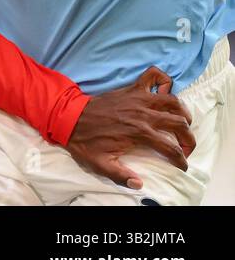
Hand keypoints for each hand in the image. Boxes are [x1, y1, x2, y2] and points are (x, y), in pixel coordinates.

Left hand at [65, 67, 195, 189]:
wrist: (69, 118)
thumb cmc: (85, 141)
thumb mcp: (100, 164)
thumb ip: (121, 176)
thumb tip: (139, 184)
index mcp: (139, 134)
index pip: (171, 149)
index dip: (181, 160)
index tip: (182, 165)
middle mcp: (143, 115)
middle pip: (179, 123)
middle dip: (189, 138)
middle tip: (185, 146)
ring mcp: (138, 99)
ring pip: (172, 100)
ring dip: (183, 111)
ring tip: (183, 122)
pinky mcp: (131, 89)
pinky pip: (152, 75)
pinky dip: (163, 79)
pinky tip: (164, 89)